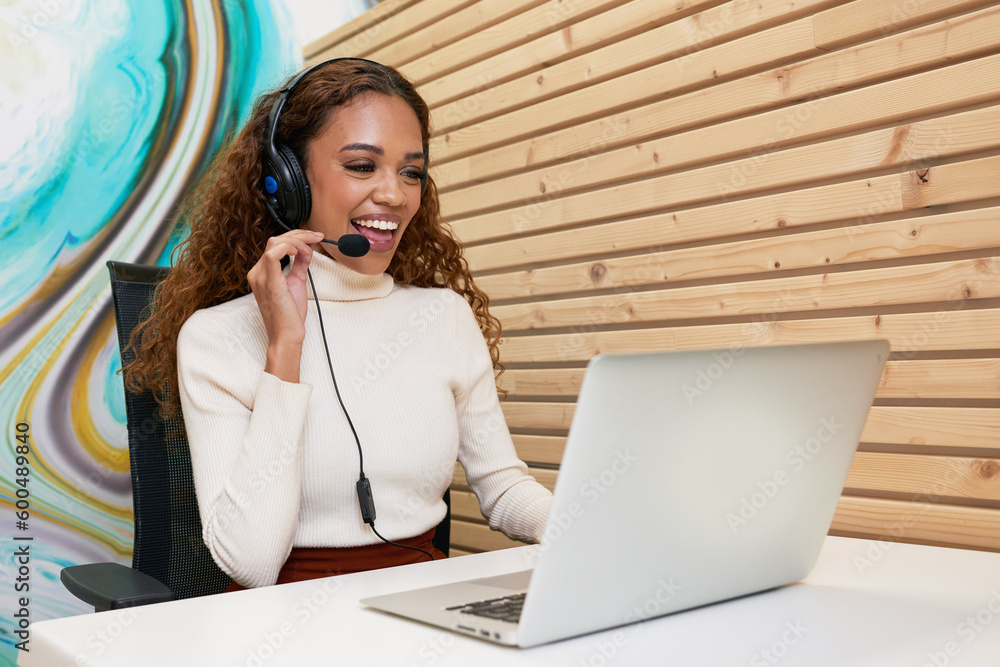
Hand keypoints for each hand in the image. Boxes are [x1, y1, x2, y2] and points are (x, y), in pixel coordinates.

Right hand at [247, 229, 324, 381]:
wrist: (287, 334)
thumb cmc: (290, 314)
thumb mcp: (297, 281)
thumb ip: (300, 264)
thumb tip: (308, 248)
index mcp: (262, 272)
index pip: (276, 244)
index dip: (297, 237)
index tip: (314, 238)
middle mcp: (257, 272)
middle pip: (275, 239)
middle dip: (300, 235)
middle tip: (317, 237)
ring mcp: (260, 276)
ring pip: (275, 242)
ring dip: (297, 240)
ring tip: (311, 247)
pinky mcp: (269, 282)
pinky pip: (273, 254)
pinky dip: (289, 248)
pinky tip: (300, 252)